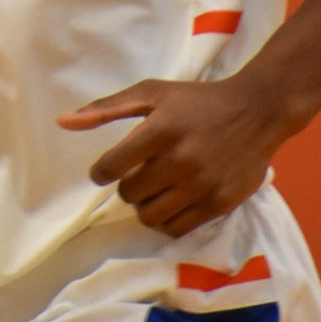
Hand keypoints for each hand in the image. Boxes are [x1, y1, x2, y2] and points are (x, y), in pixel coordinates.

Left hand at [59, 76, 295, 237]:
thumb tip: (62, 122)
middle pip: (130, 194)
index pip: (111, 167)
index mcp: (160, 130)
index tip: (106, 170)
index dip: (101, 172)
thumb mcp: (151, 93)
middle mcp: (181, 160)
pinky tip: (172, 202)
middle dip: (128, 187)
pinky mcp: (220, 204)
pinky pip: (177, 228)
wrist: (258, 111)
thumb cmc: (198, 101)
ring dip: (145, 206)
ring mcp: (202, 185)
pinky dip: (167, 220)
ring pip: (150, 216)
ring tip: (155, 190)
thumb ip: (105, 108)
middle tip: (139, 175)